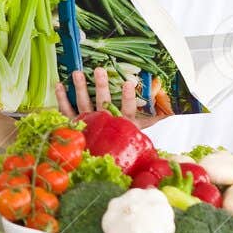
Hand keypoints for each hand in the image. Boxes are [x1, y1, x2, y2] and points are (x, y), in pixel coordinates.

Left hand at [56, 67, 171, 131]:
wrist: (108, 162)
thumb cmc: (126, 139)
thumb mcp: (142, 130)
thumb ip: (155, 117)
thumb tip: (174, 108)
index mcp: (124, 125)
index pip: (127, 110)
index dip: (128, 97)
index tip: (129, 83)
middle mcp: (106, 124)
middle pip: (102, 103)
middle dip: (100, 86)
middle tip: (99, 70)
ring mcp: (89, 125)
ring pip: (83, 105)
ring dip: (80, 88)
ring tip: (77, 73)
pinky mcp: (75, 126)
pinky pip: (67, 112)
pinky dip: (62, 99)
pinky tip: (59, 85)